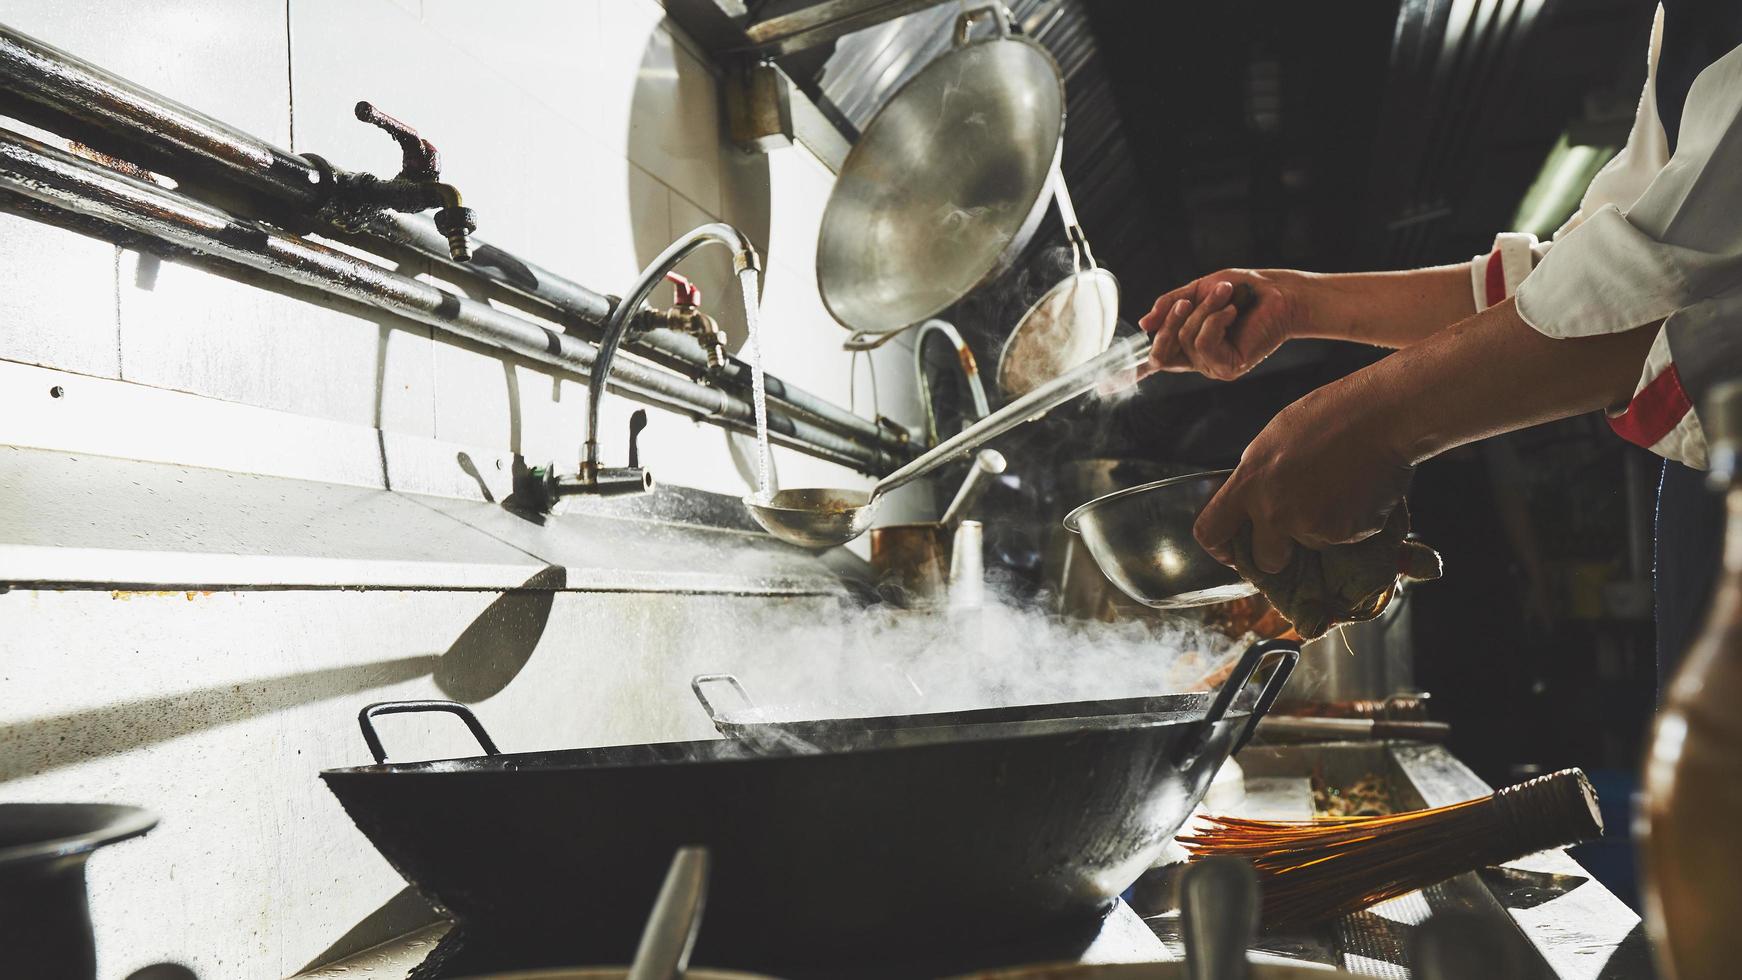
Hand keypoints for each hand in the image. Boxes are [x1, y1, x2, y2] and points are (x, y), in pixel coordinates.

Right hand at [1137, 270, 1306, 381]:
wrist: (1280, 294)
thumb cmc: (1242, 291)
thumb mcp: (1198, 291)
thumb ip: (1170, 305)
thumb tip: (1143, 323)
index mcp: (1187, 344)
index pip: (1155, 362)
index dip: (1129, 374)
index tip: (1102, 387)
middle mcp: (1197, 360)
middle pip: (1160, 353)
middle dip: (1168, 323)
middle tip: (1185, 300)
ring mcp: (1212, 367)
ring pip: (1186, 340)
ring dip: (1203, 310)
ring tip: (1225, 293)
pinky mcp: (1228, 367)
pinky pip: (1204, 343)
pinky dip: (1215, 320)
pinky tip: (1232, 311)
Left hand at [1193, 382, 1414, 573]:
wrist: (1382, 416)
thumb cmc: (1329, 416)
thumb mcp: (1273, 442)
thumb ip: (1258, 478)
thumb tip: (1253, 504)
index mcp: (1248, 483)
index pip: (1210, 531)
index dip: (1220, 549)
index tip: (1233, 551)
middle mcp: (1273, 511)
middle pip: (1265, 560)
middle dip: (1278, 554)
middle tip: (1296, 532)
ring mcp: (1308, 526)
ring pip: (1310, 547)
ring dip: (1320, 531)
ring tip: (1338, 490)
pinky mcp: (1343, 534)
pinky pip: (1341, 540)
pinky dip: (1349, 525)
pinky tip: (1357, 493)